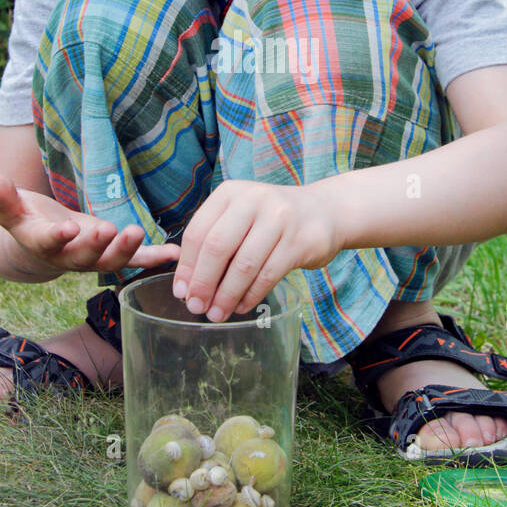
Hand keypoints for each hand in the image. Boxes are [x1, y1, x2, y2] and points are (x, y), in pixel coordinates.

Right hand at [0, 173, 181, 274]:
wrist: (40, 245)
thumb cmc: (27, 221)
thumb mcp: (12, 210)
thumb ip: (4, 198)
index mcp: (42, 245)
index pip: (49, 243)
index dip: (57, 238)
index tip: (67, 228)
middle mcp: (69, 258)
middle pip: (84, 258)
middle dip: (98, 245)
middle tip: (111, 230)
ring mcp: (93, 259)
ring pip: (111, 262)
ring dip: (127, 250)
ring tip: (139, 232)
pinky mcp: (111, 254)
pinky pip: (135, 260)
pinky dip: (154, 258)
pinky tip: (175, 252)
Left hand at [171, 179, 342, 321]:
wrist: (325, 211)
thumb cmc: (272, 220)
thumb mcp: (241, 217)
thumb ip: (214, 241)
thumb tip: (186, 285)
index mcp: (231, 193)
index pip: (198, 232)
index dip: (187, 266)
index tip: (181, 292)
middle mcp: (254, 200)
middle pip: (218, 247)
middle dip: (203, 283)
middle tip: (196, 306)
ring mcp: (280, 219)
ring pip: (244, 265)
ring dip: (227, 295)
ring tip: (217, 314)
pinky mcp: (300, 241)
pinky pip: (268, 274)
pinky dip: (251, 295)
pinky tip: (241, 306)